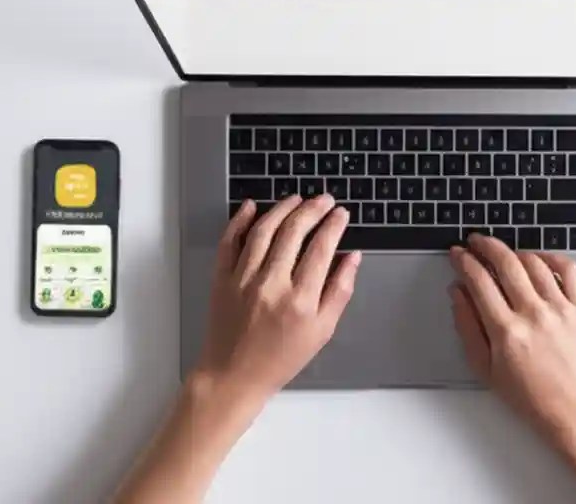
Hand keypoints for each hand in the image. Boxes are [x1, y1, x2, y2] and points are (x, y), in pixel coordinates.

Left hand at [194, 194, 360, 402]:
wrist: (233, 376)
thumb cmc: (280, 358)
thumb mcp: (322, 331)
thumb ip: (340, 291)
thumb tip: (353, 257)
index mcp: (300, 300)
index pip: (321, 249)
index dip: (333, 225)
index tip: (341, 214)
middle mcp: (271, 285)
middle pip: (294, 232)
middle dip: (312, 209)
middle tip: (324, 200)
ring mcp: (243, 279)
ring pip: (264, 230)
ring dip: (282, 208)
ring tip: (297, 198)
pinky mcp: (221, 279)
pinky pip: (230, 242)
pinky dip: (240, 220)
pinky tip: (252, 207)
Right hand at [448, 235, 575, 456]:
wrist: (574, 411)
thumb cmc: (529, 396)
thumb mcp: (485, 369)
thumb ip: (467, 327)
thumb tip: (457, 292)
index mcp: (506, 331)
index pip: (479, 281)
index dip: (464, 261)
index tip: (458, 253)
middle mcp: (533, 315)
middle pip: (505, 263)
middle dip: (485, 245)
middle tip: (475, 241)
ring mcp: (560, 309)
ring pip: (534, 262)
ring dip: (514, 252)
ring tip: (504, 254)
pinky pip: (568, 270)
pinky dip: (551, 257)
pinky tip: (539, 259)